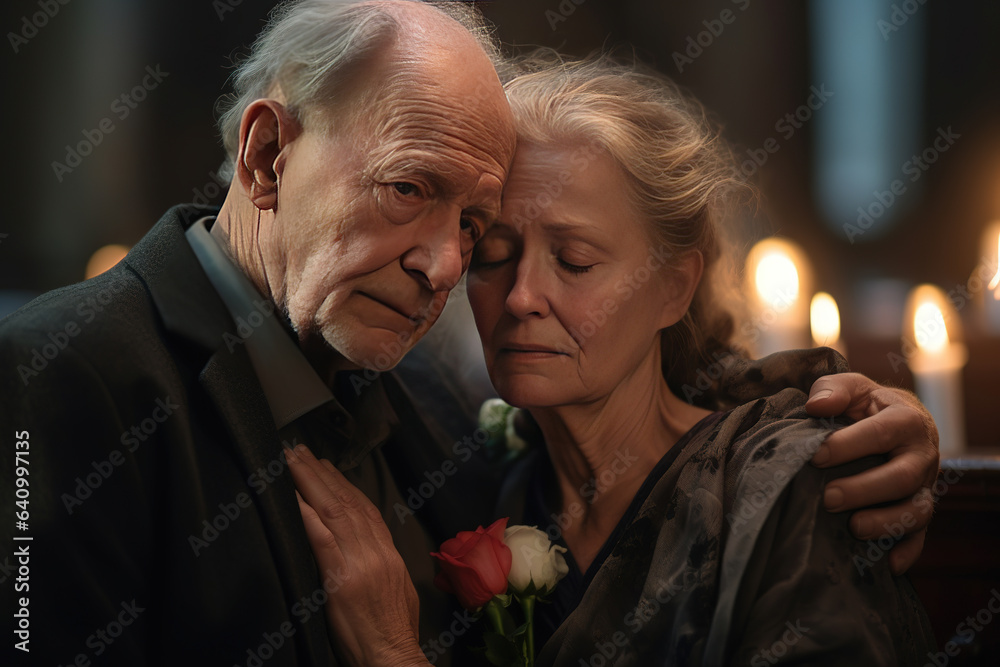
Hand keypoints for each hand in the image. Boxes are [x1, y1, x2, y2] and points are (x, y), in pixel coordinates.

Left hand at [286, 444, 428, 665]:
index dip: (346, 485)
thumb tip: (367, 553)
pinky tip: (291, 497)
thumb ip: (381, 567)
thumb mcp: (397, 592)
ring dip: (310, 482)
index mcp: (389, 555)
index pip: (367, 509)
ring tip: (292, 461)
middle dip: (323, 474)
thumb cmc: (393, 635)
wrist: (392, 658)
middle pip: (349, 502)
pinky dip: (305, 513)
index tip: (329, 468)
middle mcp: (376, 552)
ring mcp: (360, 563)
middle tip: (302, 451)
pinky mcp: (341, 579)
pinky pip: (321, 537)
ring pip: (335, 510)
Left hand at [805, 373, 939, 574]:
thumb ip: (832, 389)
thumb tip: (816, 407)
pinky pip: (921, 536)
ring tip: (853, 529)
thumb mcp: (851, 387)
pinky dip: (908, 552)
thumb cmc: (865, 405)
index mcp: (905, 420)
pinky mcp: (919, 510)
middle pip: (903, 477)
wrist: (896, 421)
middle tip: (828, 498)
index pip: (880, 433)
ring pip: (917, 510)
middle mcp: (922, 455)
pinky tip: (887, 565)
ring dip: (887, 523)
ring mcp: (924, 486)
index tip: (815, 456)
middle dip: (865, 490)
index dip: (848, 445)